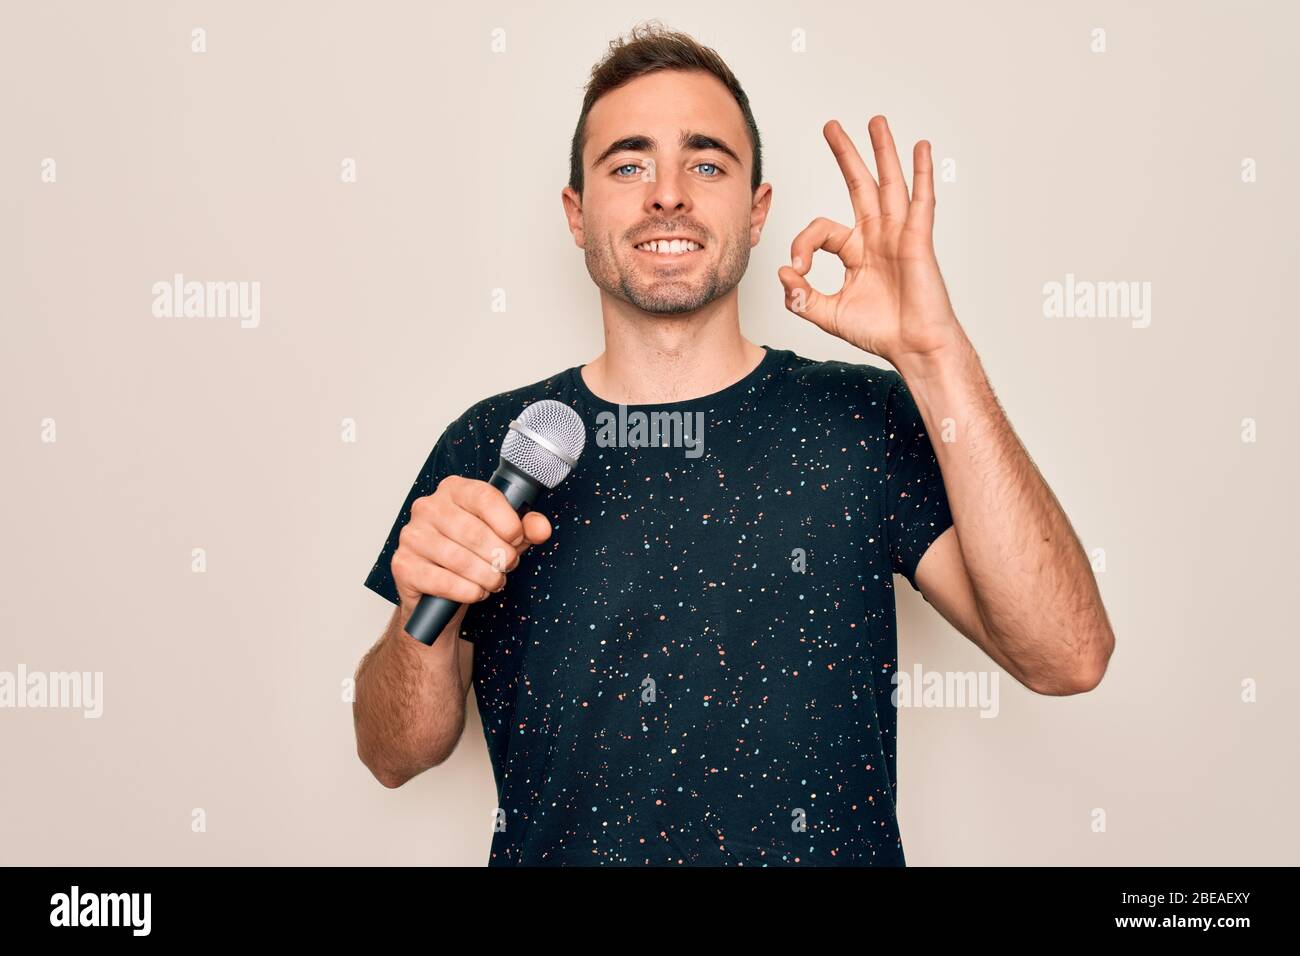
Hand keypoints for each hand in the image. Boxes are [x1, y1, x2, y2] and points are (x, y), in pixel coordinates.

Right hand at [391, 475, 551, 621]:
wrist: (439, 589)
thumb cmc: (473, 553)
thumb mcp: (505, 536)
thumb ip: (527, 528)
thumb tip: (541, 528)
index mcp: (454, 489)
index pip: (484, 497)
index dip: (507, 522)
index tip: (517, 538)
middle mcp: (428, 507)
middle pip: (473, 531)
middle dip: (498, 555)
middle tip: (507, 566)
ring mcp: (412, 535)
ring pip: (458, 559)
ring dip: (485, 576)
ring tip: (494, 581)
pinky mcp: (403, 564)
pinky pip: (442, 581)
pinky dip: (467, 591)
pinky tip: (475, 591)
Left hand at [778, 115, 961, 365]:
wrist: (913, 347)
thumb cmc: (880, 331)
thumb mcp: (828, 314)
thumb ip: (801, 295)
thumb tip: (783, 272)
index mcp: (856, 251)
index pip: (821, 228)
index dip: (803, 244)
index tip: (798, 269)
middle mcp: (877, 237)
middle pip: (858, 185)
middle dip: (845, 155)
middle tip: (832, 127)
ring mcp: (898, 235)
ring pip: (888, 184)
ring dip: (882, 151)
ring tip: (875, 121)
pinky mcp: (917, 240)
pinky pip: (920, 201)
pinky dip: (921, 174)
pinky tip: (920, 148)